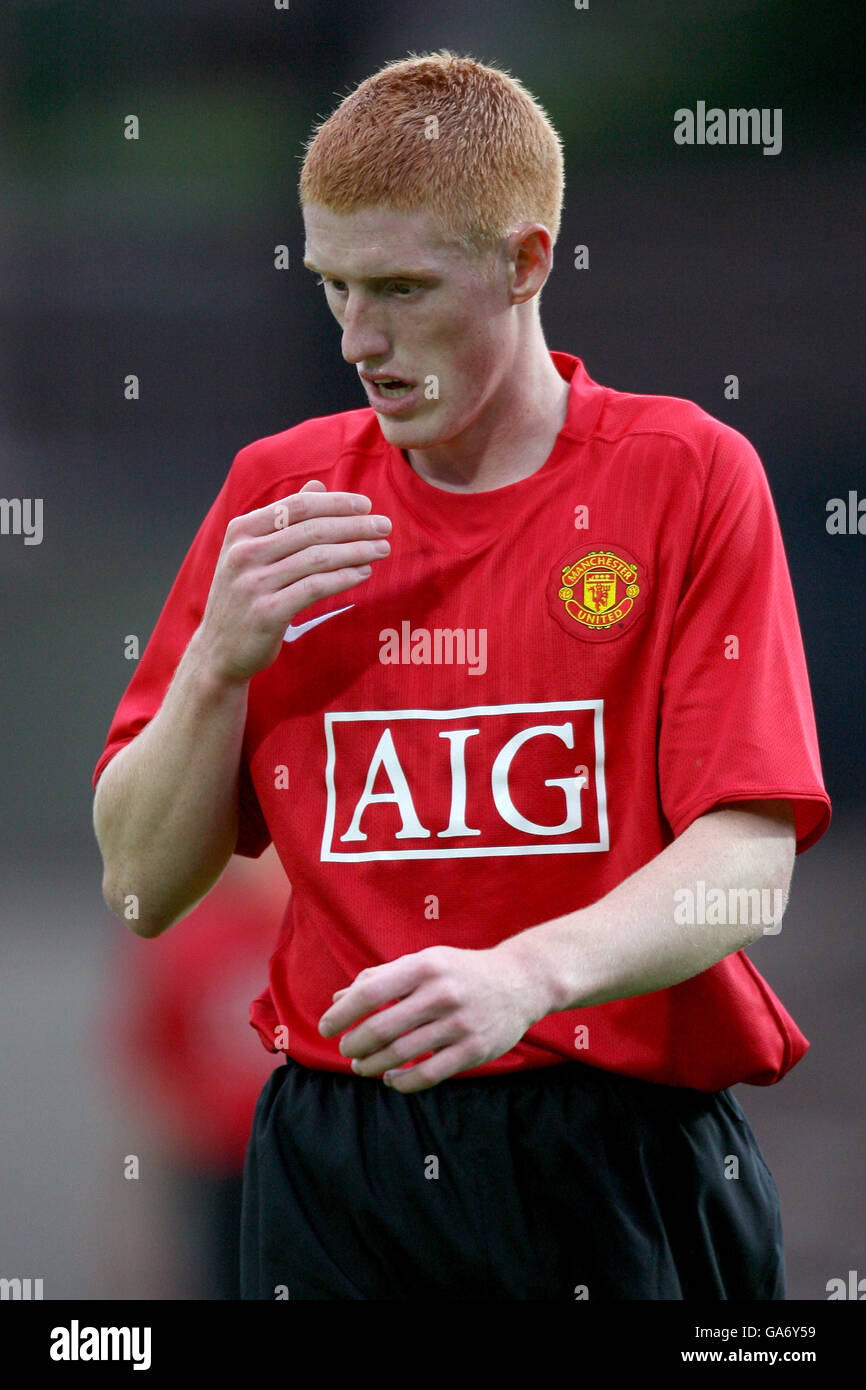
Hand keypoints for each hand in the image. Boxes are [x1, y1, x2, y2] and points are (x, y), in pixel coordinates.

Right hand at [197, 479, 391, 684]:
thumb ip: (285, 519)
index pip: (297, 506)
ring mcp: (253, 583)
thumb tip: (318, 485)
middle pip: (311, 530)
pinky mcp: (266, 612)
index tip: (366, 505)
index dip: (335, 502)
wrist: (219, 649)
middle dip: (354, 526)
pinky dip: (344, 578)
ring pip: (317, 558)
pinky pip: (315, 588)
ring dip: (356, 551)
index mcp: (241, 531)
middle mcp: (244, 553)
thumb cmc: (244, 596)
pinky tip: (363, 573)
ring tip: (382, 549)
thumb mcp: (255, 552)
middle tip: (385, 526)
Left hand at [317, 942, 552, 1092]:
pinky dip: (403, 1082)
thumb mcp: (424, 962)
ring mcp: (460, 1024)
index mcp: (424, 967)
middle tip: (345, 1051)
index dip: (342, 1014)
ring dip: (373, 1066)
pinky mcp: (474, 1050)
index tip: (326, 1028)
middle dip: (354, 1045)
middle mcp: (441, 994)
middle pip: (381, 1028)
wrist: (521, 981)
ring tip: (362, 1066)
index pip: (370, 992)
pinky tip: (391, 1079)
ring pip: (401, 1055)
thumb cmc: (461, 971)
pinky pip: (429, 1075)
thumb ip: (381, 977)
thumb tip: (338, 999)